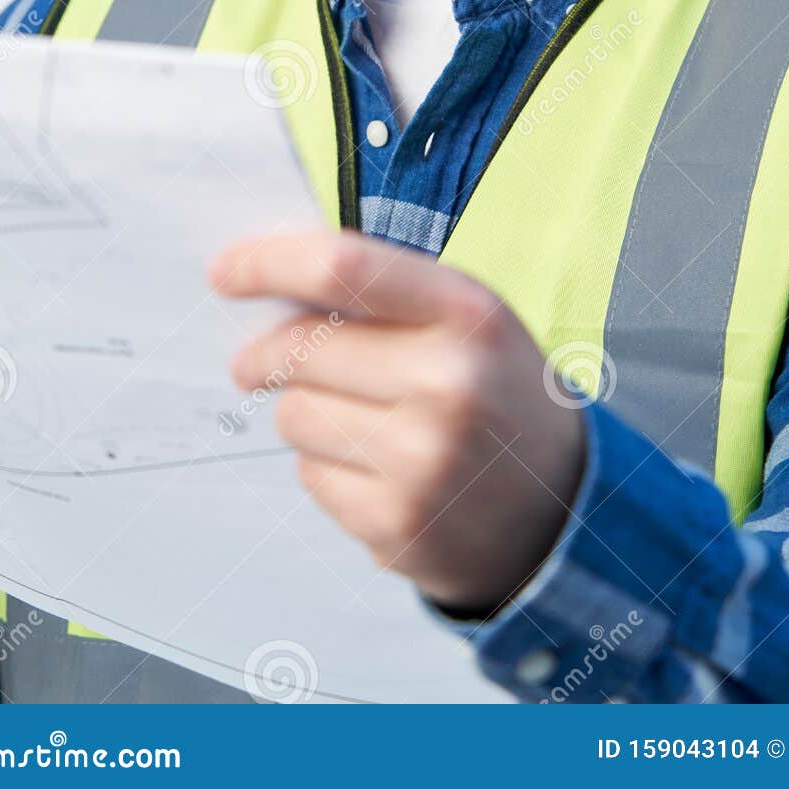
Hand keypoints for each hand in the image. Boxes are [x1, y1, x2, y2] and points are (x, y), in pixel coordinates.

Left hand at [207, 228, 585, 613]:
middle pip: (301, 348)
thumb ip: (384, 294)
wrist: (563, 508)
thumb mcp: (468, 321)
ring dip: (305, 412)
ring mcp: (422, 462)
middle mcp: (449, 384)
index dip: (268, 263)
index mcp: (468, 314)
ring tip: (361, 421)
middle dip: (264, 354)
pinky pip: (310, 476)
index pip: (341, 268)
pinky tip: (377, 467)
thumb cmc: (498, 394)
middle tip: (254, 361)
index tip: (225, 271)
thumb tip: (270, 287)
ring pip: (293, 415)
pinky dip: (326, 467)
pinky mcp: (397, 525)